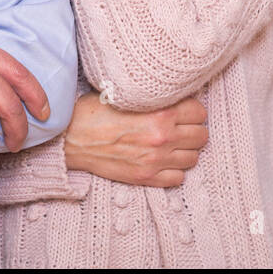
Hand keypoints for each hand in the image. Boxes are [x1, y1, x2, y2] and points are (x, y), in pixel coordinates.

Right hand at [63, 93, 207, 187]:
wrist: (71, 138)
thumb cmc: (95, 112)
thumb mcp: (127, 95)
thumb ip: (155, 97)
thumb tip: (174, 95)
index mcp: (160, 113)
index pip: (199, 112)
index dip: (193, 110)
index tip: (186, 111)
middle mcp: (162, 138)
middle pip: (201, 136)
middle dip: (194, 130)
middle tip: (182, 127)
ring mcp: (155, 160)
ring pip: (193, 158)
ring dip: (186, 150)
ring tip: (174, 144)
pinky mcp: (146, 177)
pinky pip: (178, 178)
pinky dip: (175, 169)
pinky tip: (164, 160)